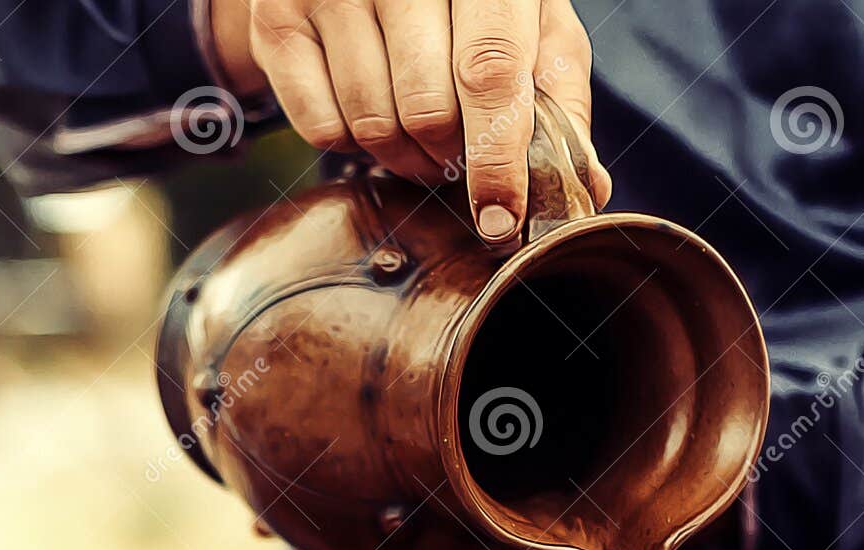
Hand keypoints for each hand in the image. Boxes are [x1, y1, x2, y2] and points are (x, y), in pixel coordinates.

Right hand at [211, 0, 611, 242]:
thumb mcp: (529, 20)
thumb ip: (558, 97)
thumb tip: (586, 186)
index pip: (489, 71)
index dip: (497, 156)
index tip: (501, 215)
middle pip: (426, 112)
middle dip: (451, 157)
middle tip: (459, 153)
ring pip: (372, 126)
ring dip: (406, 159)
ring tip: (423, 138)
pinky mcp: (276, 22)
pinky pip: (321, 129)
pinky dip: (353, 144)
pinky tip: (372, 112)